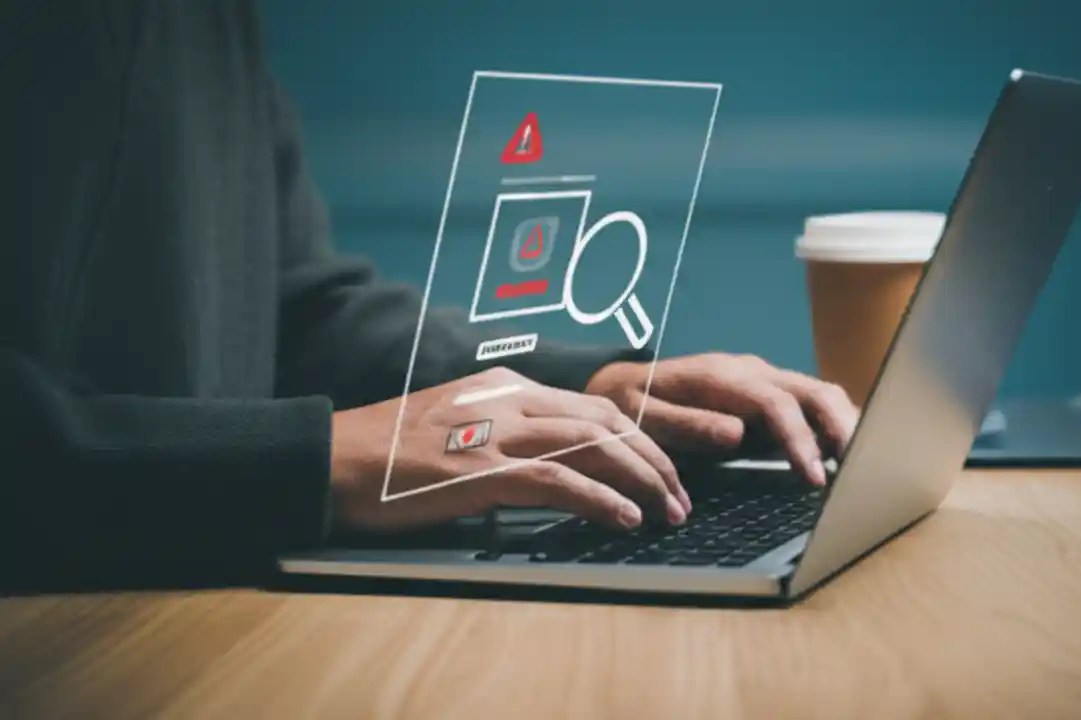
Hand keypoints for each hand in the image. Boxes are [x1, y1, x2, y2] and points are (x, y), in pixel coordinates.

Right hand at [329, 367, 689, 533]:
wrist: (330, 458)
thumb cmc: (388, 453)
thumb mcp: (457, 426)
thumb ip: (505, 431)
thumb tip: (554, 462)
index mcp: (505, 387)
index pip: (594, 404)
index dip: (639, 436)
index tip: (664, 468)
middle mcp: (508, 400)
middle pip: (607, 419)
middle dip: (654, 458)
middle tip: (681, 495)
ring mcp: (494, 433)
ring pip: (594, 444)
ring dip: (641, 480)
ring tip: (669, 512)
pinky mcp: (478, 470)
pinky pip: (557, 480)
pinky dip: (600, 499)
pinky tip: (625, 520)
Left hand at [585, 354, 858, 485]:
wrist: (626, 386)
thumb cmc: (634, 406)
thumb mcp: (646, 417)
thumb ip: (689, 425)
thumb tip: (736, 433)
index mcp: (723, 377)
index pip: (776, 404)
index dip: (799, 439)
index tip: (814, 477)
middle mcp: (751, 372)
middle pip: (814, 391)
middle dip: (843, 428)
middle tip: (861, 470)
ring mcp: (765, 380)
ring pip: (821, 394)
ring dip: (846, 426)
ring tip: (864, 466)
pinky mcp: (771, 395)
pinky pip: (812, 405)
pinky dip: (834, 426)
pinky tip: (846, 455)